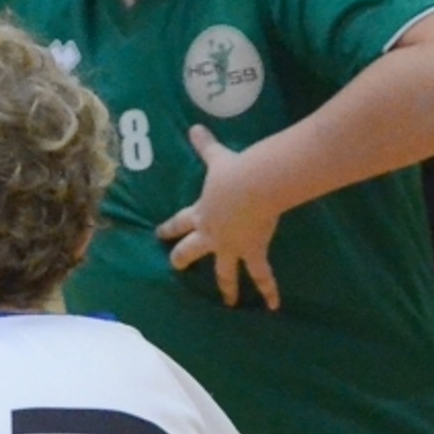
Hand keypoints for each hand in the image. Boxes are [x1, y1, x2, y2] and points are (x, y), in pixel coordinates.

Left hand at [156, 125, 282, 308]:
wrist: (252, 187)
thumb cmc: (233, 173)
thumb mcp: (217, 158)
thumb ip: (205, 146)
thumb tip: (195, 127)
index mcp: (201, 212)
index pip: (179, 222)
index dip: (168, 228)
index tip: (159, 234)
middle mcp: (212, 235)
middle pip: (191, 250)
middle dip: (183, 258)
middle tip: (177, 267)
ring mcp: (231, 247)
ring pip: (225, 272)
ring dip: (226, 288)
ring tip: (229, 302)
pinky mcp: (252, 252)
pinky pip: (262, 274)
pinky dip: (269, 290)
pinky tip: (274, 306)